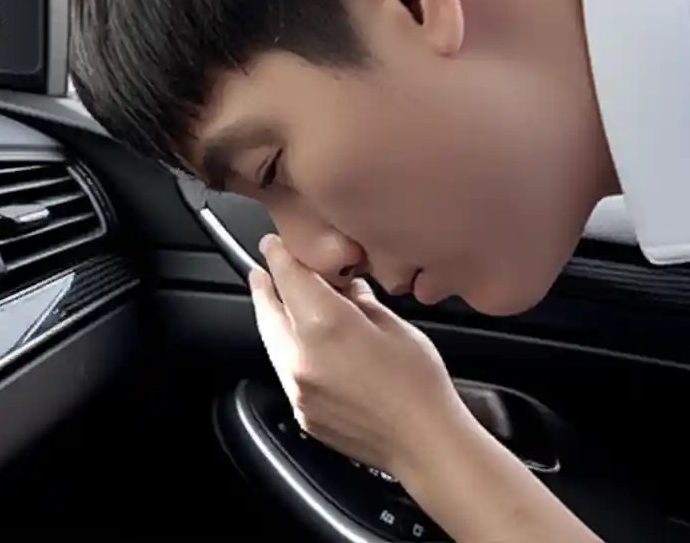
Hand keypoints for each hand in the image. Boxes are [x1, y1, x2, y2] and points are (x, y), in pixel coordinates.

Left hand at [250, 234, 465, 476]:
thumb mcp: (394, 325)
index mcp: (325, 325)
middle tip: (264, 270)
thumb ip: (360, 301)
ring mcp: (297, 388)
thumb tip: (345, 287)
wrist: (424, 444)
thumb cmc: (419, 384)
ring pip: (273, 342)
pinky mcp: (302, 411)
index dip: (278, 256)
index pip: (288, 277)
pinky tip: (309, 346)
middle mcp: (300, 356)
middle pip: (269, 310)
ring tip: (285, 304)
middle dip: (266, 287)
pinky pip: (286, 371)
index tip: (273, 244)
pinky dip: (291, 352)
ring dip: (277, 320)